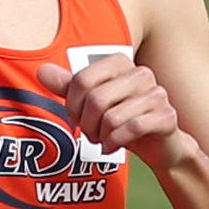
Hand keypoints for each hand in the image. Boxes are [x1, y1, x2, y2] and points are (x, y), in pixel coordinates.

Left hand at [38, 57, 195, 167]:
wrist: (159, 144)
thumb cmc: (122, 119)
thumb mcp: (92, 103)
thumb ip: (69, 87)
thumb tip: (42, 71)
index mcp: (120, 62)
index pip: (82, 80)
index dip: (72, 105)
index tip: (77, 118)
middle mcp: (141, 73)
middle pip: (96, 99)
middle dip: (87, 123)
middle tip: (90, 133)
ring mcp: (157, 94)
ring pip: (112, 117)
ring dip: (101, 135)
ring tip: (103, 139)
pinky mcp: (166, 116)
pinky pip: (132, 129)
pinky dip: (116, 142)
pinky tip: (114, 146)